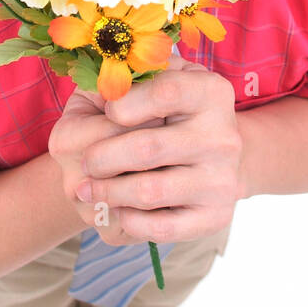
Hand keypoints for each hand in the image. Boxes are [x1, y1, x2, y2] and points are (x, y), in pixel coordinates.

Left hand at [71, 52, 242, 245]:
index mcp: (211, 92)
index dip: (125, 102)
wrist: (207, 159)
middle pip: (146, 148)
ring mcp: (222, 181)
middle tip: (83, 163)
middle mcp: (223, 137)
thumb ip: (125, 78)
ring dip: (106, 191)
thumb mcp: (147, 82)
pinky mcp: (214, 218)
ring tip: (85, 189)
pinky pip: (160, 228)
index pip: (165, 91)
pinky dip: (128, 220)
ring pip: (149, 191)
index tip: (108, 111)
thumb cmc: (162, 113)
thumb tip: (103, 92)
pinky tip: (115, 209)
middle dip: (101, 157)